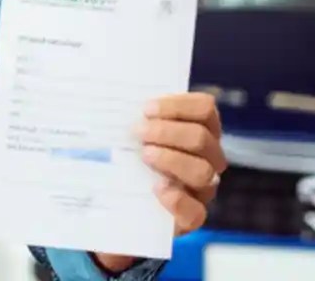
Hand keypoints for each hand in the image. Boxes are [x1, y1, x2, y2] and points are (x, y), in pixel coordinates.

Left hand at [91, 93, 225, 273]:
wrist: (119, 201)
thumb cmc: (126, 155)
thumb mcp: (128, 132)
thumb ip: (130, 115)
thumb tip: (107, 97)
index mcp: (198, 129)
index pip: (205, 109)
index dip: (179, 106)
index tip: (146, 109)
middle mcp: (207, 158)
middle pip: (202, 138)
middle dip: (168, 132)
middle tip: (138, 133)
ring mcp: (202, 188)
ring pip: (202, 171)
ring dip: (172, 160)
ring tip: (145, 156)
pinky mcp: (192, 216)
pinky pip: (196, 211)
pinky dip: (177, 199)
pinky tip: (156, 189)